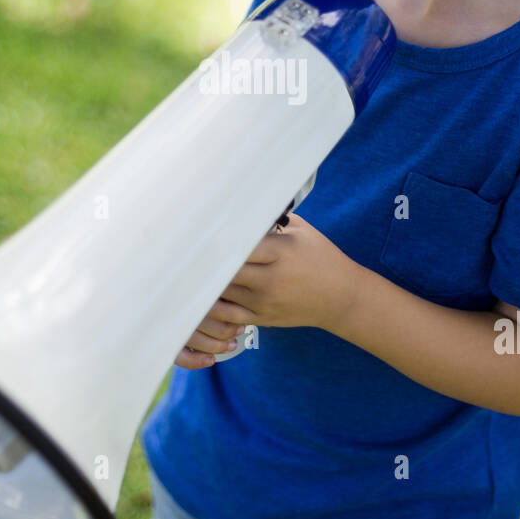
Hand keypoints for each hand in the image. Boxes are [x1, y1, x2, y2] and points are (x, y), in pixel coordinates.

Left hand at [174, 213, 356, 367]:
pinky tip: (194, 296)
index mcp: (280, 253)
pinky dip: (209, 307)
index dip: (216, 238)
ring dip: (200, 284)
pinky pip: (226, 315)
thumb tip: (242, 200)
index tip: (195, 229)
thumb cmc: (321, 257)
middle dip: (202, 262)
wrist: (342, 298)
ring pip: (220, 294)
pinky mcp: (260, 319)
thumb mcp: (301, 231)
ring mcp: (264, 303)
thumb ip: (272, 219)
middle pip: (223, 271)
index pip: (238, 245)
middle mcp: (270, 280)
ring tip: (178, 271)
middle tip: (177, 249)